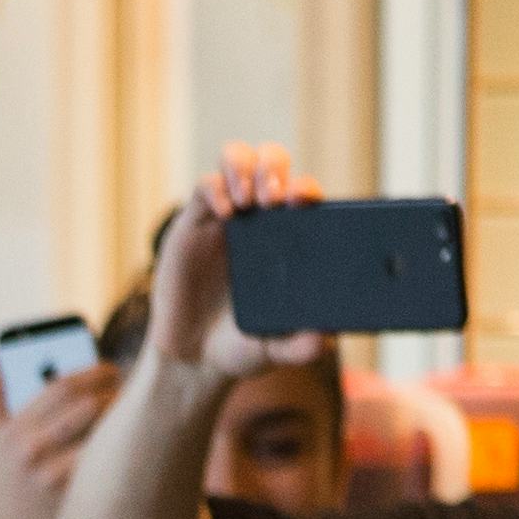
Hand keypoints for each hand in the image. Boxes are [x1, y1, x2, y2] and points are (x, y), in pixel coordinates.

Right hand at [0, 353, 122, 518]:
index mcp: (12, 431)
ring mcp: (52, 479)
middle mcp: (31, 452)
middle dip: (117, 392)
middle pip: (88, 406)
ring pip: (103, 436)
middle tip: (134, 388)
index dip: (94, 372)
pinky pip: (105, 470)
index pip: (61, 386)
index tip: (111, 369)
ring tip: (138, 416)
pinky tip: (135, 450)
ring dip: (126, 422)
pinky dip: (122, 455)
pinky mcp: (70, 504)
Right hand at [146, 147, 334, 380]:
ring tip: (249, 199)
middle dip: (275, 169)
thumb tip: (325, 340)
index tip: (305, 202)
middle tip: (274, 199)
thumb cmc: (240, 345)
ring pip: (238, 160)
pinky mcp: (193, 223)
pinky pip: (205, 186)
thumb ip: (299, 347)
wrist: (193, 358)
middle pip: (272, 162)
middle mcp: (258, 218)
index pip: (303, 194)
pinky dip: (216, 189)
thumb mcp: (273, 350)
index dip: (307, 189)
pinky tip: (225, 213)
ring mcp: (225, 217)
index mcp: (287, 238)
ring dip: (245, 166)